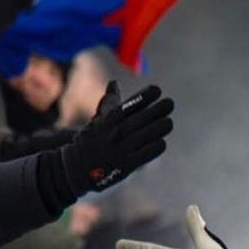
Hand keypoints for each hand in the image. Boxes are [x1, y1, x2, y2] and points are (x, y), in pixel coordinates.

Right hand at [59, 80, 173, 193]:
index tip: (157, 89)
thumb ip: (109, 102)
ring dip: (157, 129)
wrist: (78, 166)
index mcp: (109, 120)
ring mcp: (120, 149)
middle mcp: (114, 133)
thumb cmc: (93, 139)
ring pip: (142, 137)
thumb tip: (114, 82)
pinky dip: (152, 149)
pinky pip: (142, 156)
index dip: (143, 97)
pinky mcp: (125, 165)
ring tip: (169, 122)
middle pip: (138, 120)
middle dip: (156, 111)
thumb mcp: (98, 119)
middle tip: (170, 103)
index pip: (128, 105)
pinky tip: (162, 142)